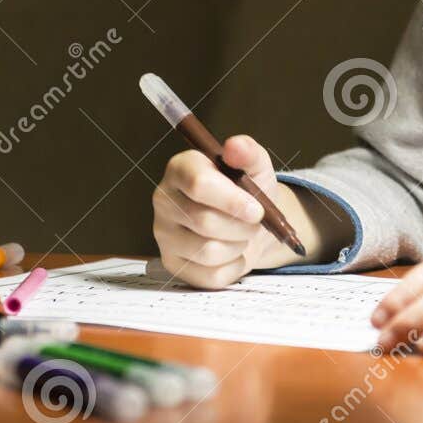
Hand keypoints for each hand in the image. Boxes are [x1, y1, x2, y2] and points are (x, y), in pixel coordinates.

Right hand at [152, 135, 288, 287]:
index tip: (257, 209)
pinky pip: (209, 276)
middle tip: (256, 222)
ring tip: (243, 235)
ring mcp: (164, 234)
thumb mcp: (255, 166)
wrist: (249, 223)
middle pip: (205, 221)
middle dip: (242, 226)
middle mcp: (164, 200)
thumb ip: (248, 152)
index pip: (198, 184)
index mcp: (181, 169)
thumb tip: (235, 146)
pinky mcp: (173, 264)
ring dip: (238, 246)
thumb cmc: (248, 191)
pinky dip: (233, 267)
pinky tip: (234, 253)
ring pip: (207, 251)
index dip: (232, 200)